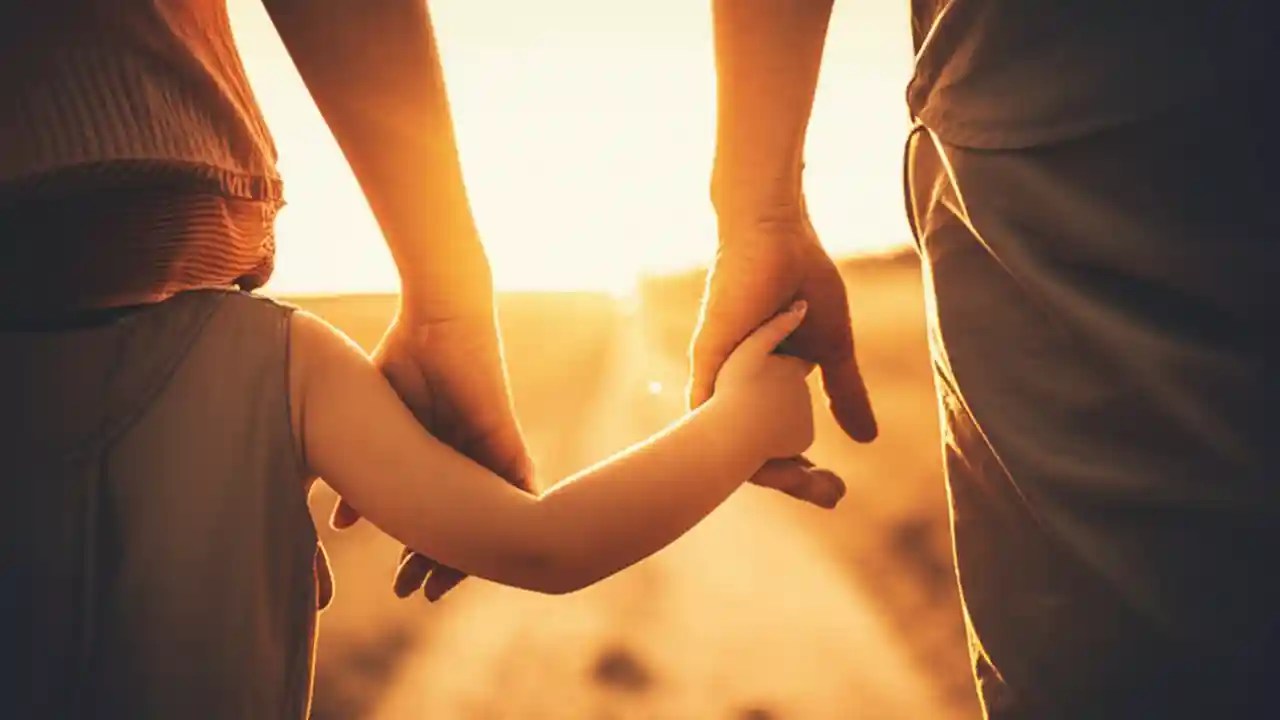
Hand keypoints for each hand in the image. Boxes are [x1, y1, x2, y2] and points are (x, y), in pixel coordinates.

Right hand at [330, 305, 534, 601]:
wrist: (437, 313)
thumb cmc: (404, 356)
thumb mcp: (373, 426)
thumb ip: (361, 472)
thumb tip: (340, 525)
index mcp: (437, 459)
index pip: (432, 518)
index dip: (416, 551)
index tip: (398, 585)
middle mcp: (465, 461)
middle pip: (459, 525)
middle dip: (434, 561)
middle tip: (408, 591)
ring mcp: (488, 451)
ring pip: (486, 516)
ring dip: (465, 551)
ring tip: (437, 584)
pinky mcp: (504, 437)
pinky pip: (518, 486)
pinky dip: (511, 517)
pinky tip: (501, 552)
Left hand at [690, 209, 876, 504]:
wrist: (779, 234)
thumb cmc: (802, 281)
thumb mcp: (832, 348)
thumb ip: (845, 392)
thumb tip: (865, 440)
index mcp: (762, 387)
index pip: (773, 443)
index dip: (799, 472)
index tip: (830, 490)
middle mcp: (734, 386)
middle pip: (748, 450)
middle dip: (785, 479)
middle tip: (825, 492)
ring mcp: (719, 373)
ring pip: (726, 439)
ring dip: (762, 466)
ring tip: (803, 479)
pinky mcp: (709, 355)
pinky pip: (705, 408)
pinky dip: (730, 438)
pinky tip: (758, 462)